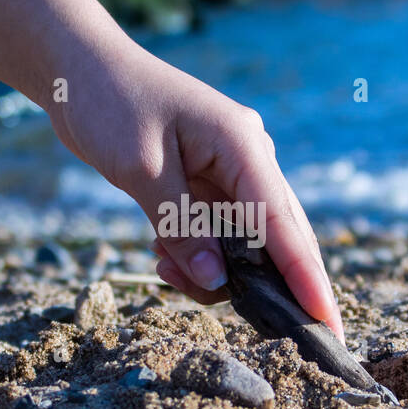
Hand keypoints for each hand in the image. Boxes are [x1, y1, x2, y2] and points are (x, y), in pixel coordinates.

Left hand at [49, 47, 343, 341]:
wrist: (80, 69)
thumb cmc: (110, 104)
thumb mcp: (142, 169)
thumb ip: (182, 226)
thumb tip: (219, 280)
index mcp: (242, 146)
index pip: (283, 224)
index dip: (306, 279)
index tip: (327, 324)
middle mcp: (247, 159)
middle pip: (280, 237)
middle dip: (276, 288)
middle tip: (292, 339)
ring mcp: (230, 172)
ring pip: (245, 244)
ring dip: (212, 269)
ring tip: (162, 265)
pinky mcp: (207, 184)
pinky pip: (217, 235)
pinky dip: (195, 254)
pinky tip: (160, 252)